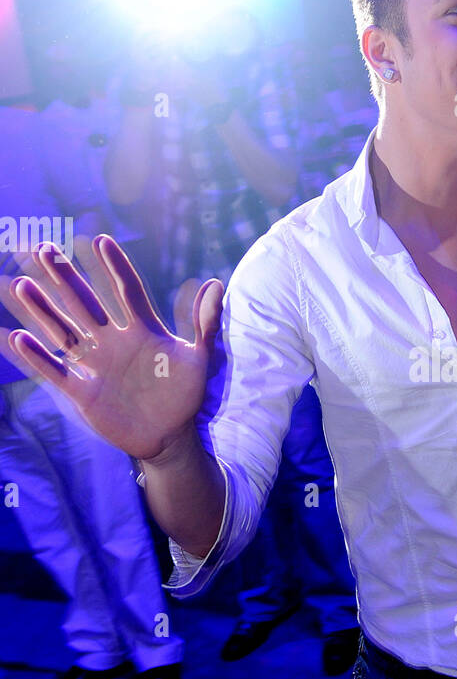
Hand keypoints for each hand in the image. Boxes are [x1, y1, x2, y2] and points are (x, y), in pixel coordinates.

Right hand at [4, 236, 223, 460]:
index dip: (115, 267)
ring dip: (43, 309)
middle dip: (65, 278)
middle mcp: (114, 342)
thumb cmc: (186, 396)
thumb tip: (215, 283)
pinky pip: (57, 370)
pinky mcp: (84, 391)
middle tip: (43, 249)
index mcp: (143, 330)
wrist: (170, 437)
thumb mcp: (200, 359)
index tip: (102, 241)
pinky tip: (19, 337)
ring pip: (64, 331)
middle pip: (85, 303)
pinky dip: (38, 356)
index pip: (127, 291)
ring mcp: (97, 365)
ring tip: (22, 284)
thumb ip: (205, 323)